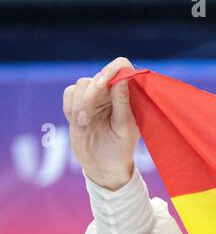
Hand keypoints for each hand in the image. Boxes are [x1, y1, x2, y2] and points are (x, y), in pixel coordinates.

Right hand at [64, 56, 140, 190]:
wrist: (103, 166)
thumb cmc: (121, 148)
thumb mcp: (125, 127)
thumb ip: (123, 102)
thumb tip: (122, 78)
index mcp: (129, 95)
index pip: (122, 67)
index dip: (113, 69)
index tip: (104, 82)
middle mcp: (112, 92)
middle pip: (98, 76)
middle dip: (91, 94)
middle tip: (87, 117)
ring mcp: (94, 96)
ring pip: (81, 84)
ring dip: (80, 104)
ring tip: (84, 124)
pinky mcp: (78, 103)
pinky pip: (68, 93)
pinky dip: (71, 107)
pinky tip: (78, 123)